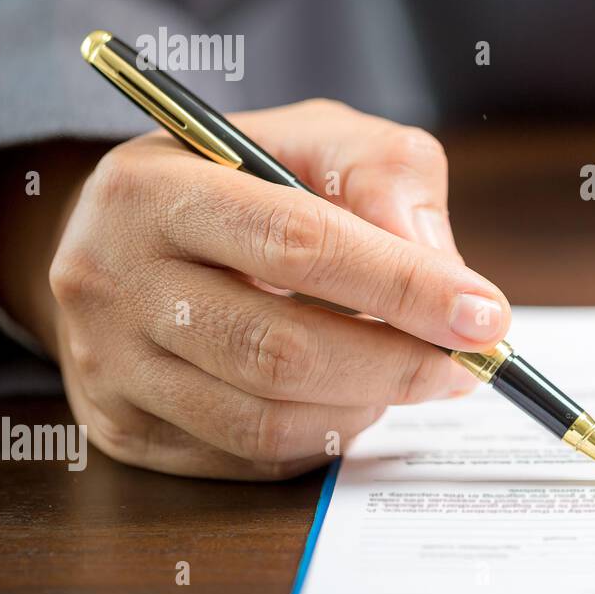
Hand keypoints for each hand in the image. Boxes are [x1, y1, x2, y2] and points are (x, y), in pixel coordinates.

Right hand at [43, 99, 509, 478]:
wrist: (129, 231)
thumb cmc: (242, 178)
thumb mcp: (315, 138)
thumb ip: (386, 175)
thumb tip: (444, 269)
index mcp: (155, 189)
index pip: (298, 243)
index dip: (402, 285)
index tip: (484, 313)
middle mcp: (113, 280)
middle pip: (279, 349)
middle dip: (398, 363)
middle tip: (470, 362)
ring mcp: (110, 365)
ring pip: (263, 418)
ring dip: (366, 405)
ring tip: (414, 374)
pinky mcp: (124, 427)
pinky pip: (246, 456)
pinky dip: (322, 435)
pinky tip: (353, 398)